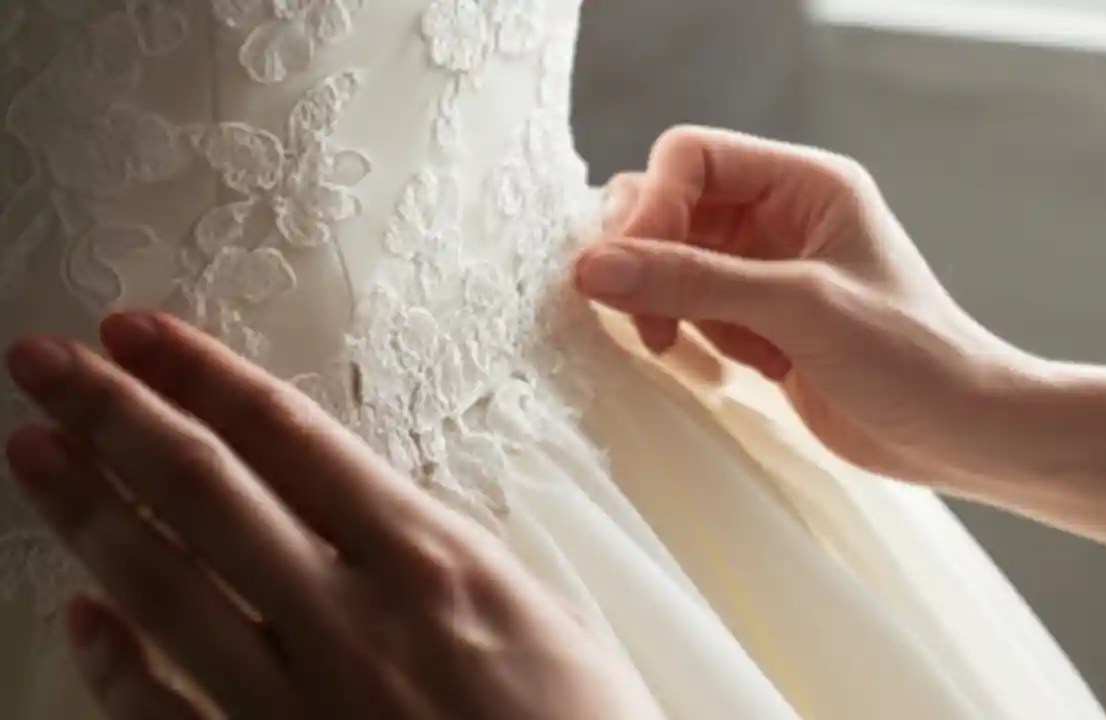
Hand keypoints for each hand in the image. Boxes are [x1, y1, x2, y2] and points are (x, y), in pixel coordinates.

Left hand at [3, 313, 662, 719]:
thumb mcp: (549, 618)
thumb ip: (455, 564)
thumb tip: (390, 523)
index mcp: (433, 562)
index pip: (290, 439)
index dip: (202, 375)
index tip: (140, 333)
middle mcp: (352, 620)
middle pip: (205, 493)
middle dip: (114, 416)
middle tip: (43, 363)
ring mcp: (299, 703)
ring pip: (164, 589)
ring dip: (87, 513)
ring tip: (31, 452)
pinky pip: (164, 716)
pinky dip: (112, 666)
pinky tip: (78, 619)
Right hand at [575, 126, 1030, 485]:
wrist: (960, 435)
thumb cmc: (911, 358)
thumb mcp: (799, 308)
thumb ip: (694, 282)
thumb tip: (592, 266)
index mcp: (804, 183)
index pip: (691, 157)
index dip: (651, 205)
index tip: (626, 270)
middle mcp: (780, 215)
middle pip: (670, 206)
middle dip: (647, 258)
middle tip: (646, 317)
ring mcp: (765, 270)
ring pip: (670, 261)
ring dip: (665, 304)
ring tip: (702, 347)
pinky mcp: (757, 320)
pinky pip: (688, 307)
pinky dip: (689, 335)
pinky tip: (739, 366)